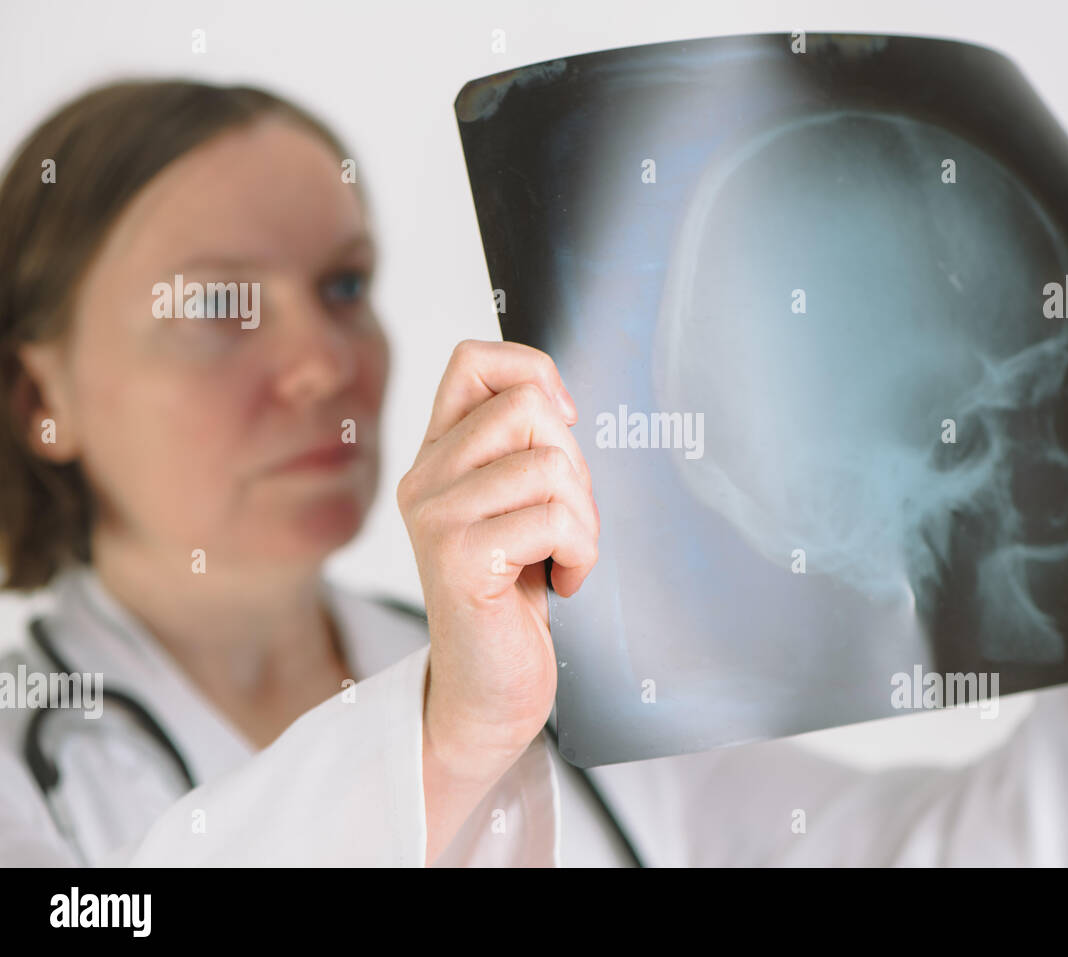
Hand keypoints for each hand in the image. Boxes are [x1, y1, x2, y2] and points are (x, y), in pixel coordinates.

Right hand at [397, 340, 597, 841]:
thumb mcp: (517, 505)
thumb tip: (555, 395)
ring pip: (550, 465)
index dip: (533, 372)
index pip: (473, 361)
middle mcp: (425, 479)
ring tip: (565, 555)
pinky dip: (580, 553)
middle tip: (567, 520)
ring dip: (584, 518)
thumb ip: (521, 449)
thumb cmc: (513, 596)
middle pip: (528, 407)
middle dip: (575, 463)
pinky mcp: (460, 559)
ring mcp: (436, 518)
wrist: (489, 687)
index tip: (562, 423)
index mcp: (437, 456)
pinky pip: (554, 519)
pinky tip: (561, 582)